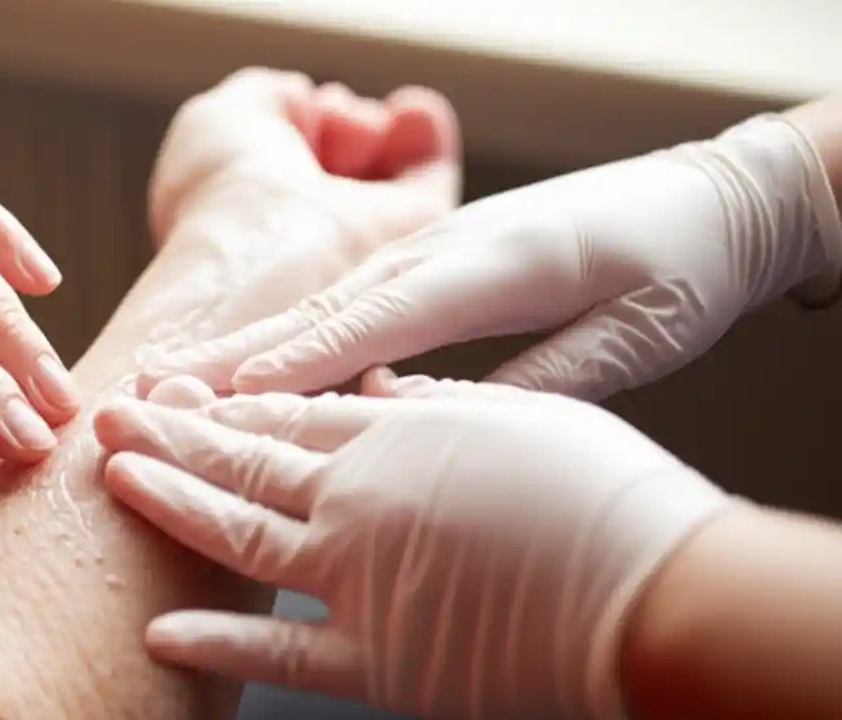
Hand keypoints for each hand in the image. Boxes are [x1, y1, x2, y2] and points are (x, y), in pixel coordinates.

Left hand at [94, 381, 729, 717]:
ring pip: (237, 532)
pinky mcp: (378, 655)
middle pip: (242, 458)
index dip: (221, 399)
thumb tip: (384, 391)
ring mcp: (358, 574)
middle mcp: (358, 496)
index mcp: (394, 435)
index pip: (285, 413)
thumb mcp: (524, 419)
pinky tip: (162, 633)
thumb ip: (440, 405)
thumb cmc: (604, 497)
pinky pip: (279, 649)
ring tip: (113, 478)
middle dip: (171, 431)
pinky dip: (218, 641)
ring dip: (169, 502)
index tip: (173, 382)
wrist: (653, 591)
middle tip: (112, 410)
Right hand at [146, 114, 841, 399]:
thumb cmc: (682, 266)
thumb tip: (439, 422)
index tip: (230, 396)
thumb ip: (543, 378)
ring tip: (177, 377)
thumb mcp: (638, 333)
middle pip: (327, 305)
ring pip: (328, 300)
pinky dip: (297, 332)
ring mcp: (435, 248)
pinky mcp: (436, 258)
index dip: (302, 361)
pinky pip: (354, 300)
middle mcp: (447, 250)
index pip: (379, 321)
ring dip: (251, 341)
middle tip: (157, 385)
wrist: (711, 197)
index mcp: (495, 266)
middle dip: (239, 351)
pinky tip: (258, 364)